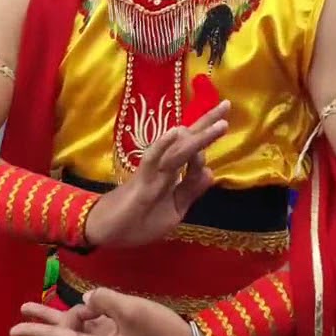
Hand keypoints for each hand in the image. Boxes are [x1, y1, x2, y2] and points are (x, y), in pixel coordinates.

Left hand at [9, 288, 199, 335]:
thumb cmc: (161, 334)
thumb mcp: (129, 310)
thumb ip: (102, 300)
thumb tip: (89, 299)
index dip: (36, 330)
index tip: (13, 329)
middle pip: (68, 330)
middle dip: (49, 316)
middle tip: (25, 306)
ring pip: (84, 324)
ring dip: (79, 310)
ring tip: (89, 299)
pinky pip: (100, 321)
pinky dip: (96, 309)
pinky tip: (97, 301)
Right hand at [83, 102, 226, 246]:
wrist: (108, 231)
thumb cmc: (139, 220)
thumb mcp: (174, 209)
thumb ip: (190, 190)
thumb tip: (209, 170)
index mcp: (173, 173)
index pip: (193, 151)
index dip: (207, 139)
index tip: (222, 125)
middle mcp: (165, 166)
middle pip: (188, 141)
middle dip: (207, 123)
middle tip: (227, 104)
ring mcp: (153, 171)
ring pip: (178, 149)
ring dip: (199, 136)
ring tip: (220, 121)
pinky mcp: (141, 179)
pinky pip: (153, 159)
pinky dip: (163, 145)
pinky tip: (175, 131)